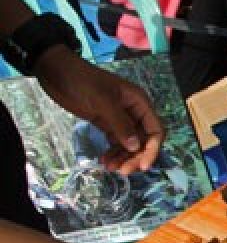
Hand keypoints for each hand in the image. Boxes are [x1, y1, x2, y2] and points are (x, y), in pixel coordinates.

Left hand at [34, 46, 162, 174]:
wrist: (56, 71)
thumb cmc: (82, 81)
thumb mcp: (103, 101)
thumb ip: (120, 124)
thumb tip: (134, 146)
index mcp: (139, 103)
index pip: (155, 130)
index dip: (152, 149)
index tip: (143, 166)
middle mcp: (134, 112)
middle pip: (143, 141)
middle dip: (136, 157)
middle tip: (122, 171)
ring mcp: (120, 119)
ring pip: (130, 144)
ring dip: (123, 158)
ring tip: (110, 168)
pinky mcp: (106, 123)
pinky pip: (116, 142)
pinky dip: (113, 153)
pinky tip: (104, 160)